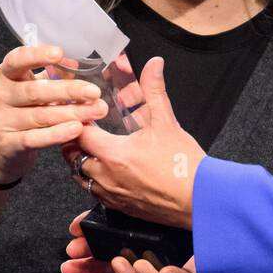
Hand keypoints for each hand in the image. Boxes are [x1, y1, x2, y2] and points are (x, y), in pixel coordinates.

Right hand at [0, 45, 109, 183]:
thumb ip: (53, 75)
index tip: (59, 53)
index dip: (37, 55)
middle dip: (68, 91)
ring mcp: (1, 121)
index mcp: (5, 75)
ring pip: (40, 116)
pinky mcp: (8, 144)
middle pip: (35, 91)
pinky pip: (35, 139)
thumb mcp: (33, 88)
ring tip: (96, 111)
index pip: (16, 60)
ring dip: (71, 113)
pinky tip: (77, 129)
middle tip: (94, 92)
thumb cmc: (21, 110)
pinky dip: (57, 134)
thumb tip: (75, 64)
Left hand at [60, 56, 204, 228]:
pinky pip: (95, 195)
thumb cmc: (184, 165)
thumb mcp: (167, 122)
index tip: (80, 112)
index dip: (76, 120)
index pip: (78, 134)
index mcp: (113, 154)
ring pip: (81, 178)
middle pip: (72, 158)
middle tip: (82, 129)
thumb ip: (155, 90)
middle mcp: (106, 177)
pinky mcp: (121, 208)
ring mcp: (112, 195)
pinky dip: (94, 182)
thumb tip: (154, 64)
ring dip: (82, 163)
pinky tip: (106, 174)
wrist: (200, 200)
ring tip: (91, 150)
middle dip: (73, 141)